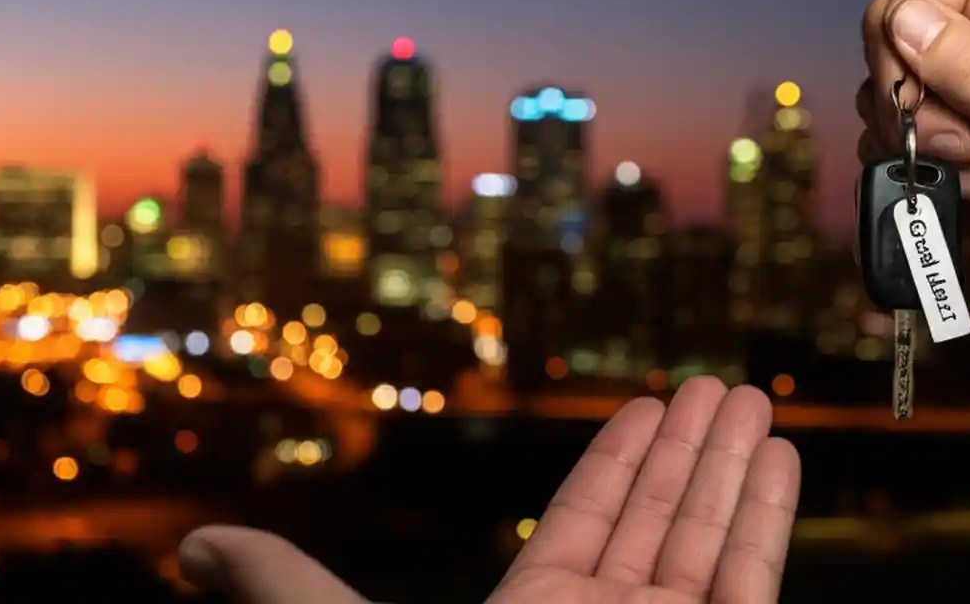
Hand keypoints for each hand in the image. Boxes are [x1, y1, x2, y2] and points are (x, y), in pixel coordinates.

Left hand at [177, 378, 799, 603]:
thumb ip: (285, 591)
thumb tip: (193, 548)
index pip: (588, 518)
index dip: (620, 460)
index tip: (647, 405)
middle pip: (657, 517)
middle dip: (689, 450)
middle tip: (711, 386)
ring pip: (707, 538)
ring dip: (732, 468)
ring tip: (748, 401)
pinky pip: (751, 579)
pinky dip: (766, 517)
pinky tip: (775, 460)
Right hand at [856, 0, 969, 352]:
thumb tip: (906, 18)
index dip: (916, 12)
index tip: (916, 80)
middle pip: (903, 24)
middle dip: (906, 89)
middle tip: (953, 141)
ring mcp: (968, 98)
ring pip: (887, 84)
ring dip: (908, 136)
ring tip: (968, 172)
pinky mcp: (944, 143)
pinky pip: (886, 134)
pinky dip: (903, 166)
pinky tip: (956, 192)